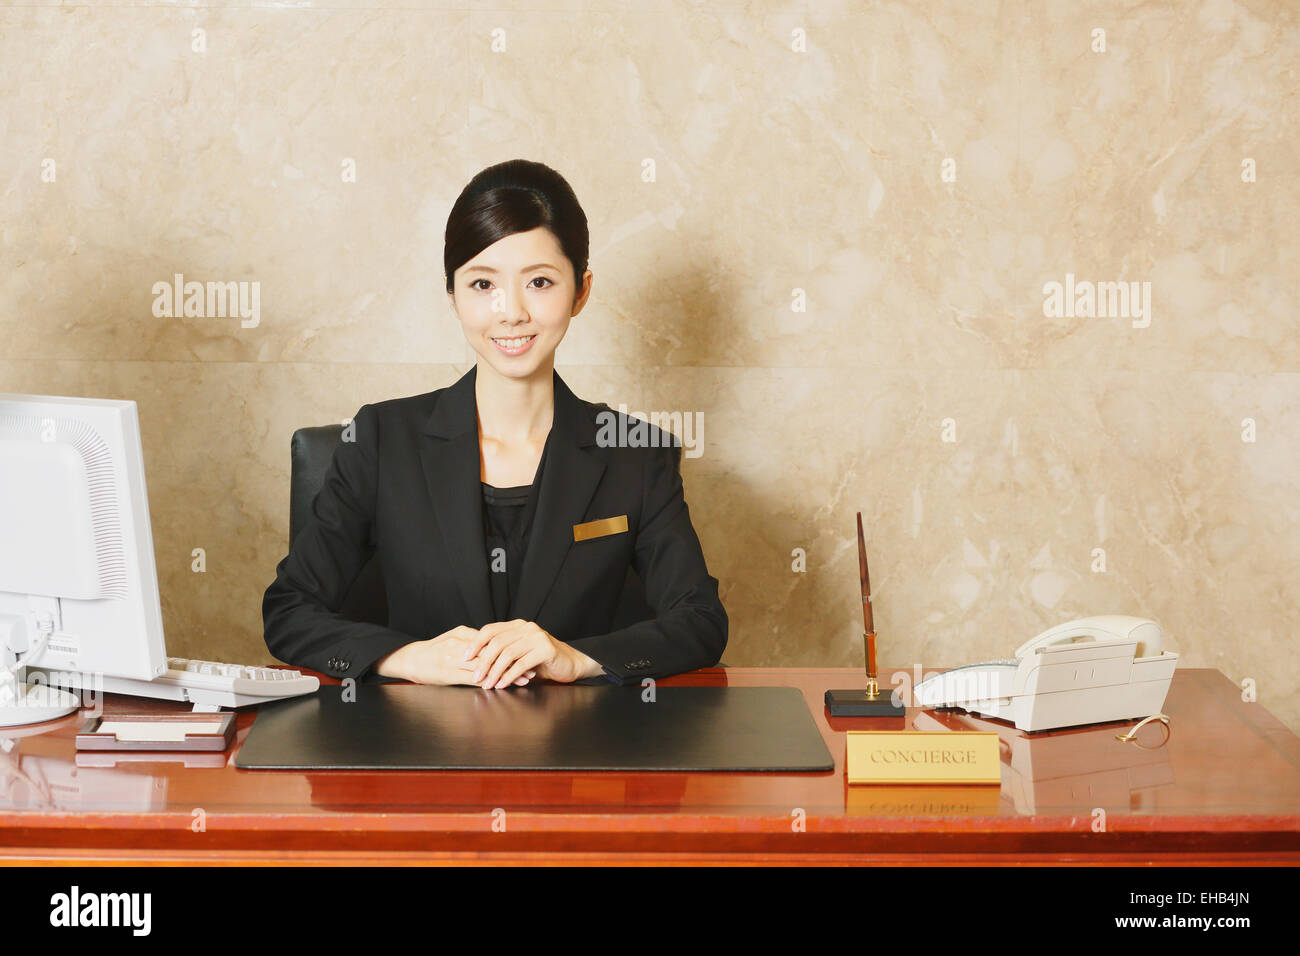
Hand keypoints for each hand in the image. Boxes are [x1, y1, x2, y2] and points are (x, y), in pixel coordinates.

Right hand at [374, 626, 534, 686]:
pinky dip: (489, 683)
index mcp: (461, 634)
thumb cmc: (433, 649)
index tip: (526, 653)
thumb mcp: (452, 637)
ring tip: (523, 680)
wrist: (409, 660)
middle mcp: (459, 646)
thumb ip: (471, 638)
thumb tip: (493, 641)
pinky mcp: (449, 674)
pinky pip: (472, 679)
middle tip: (532, 669)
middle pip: (492, 653)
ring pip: (485, 666)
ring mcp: (454, 660)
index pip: (491, 640)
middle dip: (514, 662)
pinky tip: (501, 687)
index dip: (511, 648)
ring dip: (506, 674)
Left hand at [461, 619, 601, 688]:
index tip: (464, 657)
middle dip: (483, 661)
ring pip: (508, 653)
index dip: (475, 643)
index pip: (490, 630)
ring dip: (494, 671)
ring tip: (487, 684)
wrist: (571, 664)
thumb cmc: (542, 661)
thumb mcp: (520, 654)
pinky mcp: (546, 649)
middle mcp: (526, 628)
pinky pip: (522, 663)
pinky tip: (503, 685)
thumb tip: (475, 663)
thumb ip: (503, 653)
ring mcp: (537, 637)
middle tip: (475, 677)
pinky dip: (509, 675)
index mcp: (517, 626)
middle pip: (497, 642)